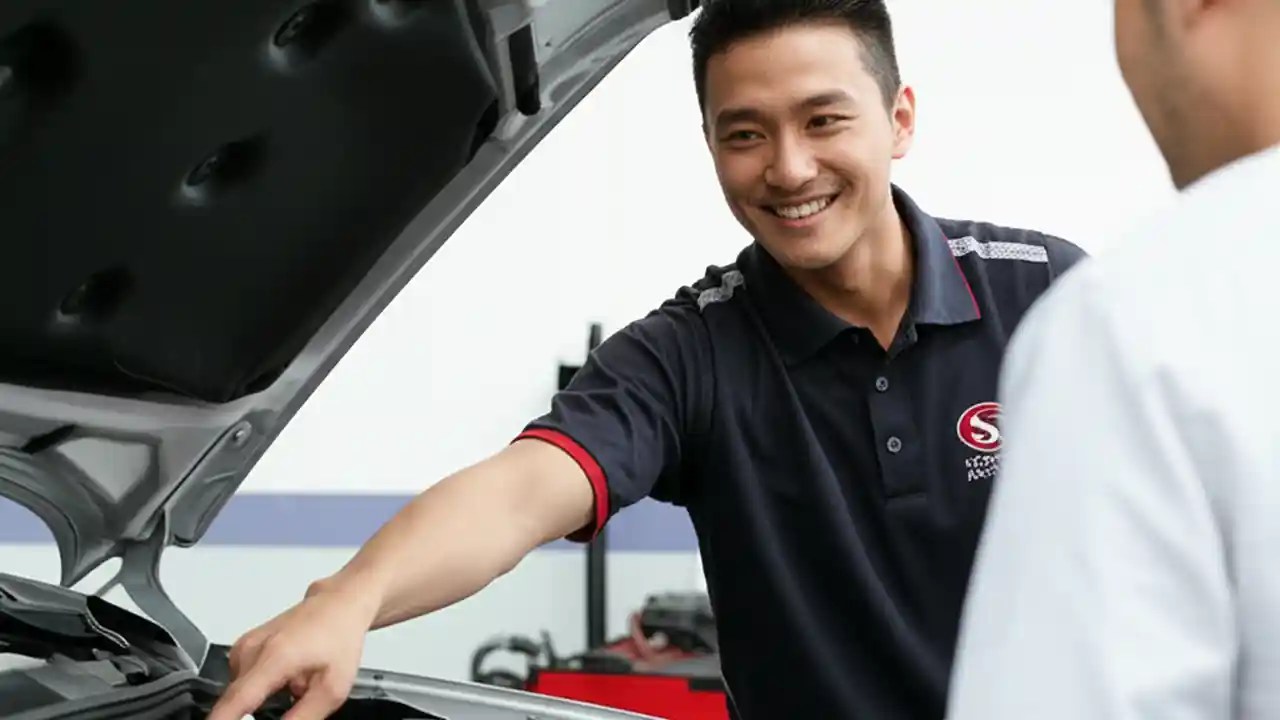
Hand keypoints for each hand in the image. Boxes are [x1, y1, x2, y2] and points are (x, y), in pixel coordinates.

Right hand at [207, 579, 380, 719]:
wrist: (339, 605)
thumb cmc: (339, 637)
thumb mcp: (332, 689)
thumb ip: (302, 717)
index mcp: (274, 658)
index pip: (234, 702)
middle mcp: (252, 649)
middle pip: (235, 701)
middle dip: (249, 716)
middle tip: (288, 700)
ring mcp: (245, 646)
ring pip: (239, 693)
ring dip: (257, 701)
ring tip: (293, 685)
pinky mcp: (243, 646)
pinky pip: (242, 680)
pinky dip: (258, 687)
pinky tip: (282, 678)